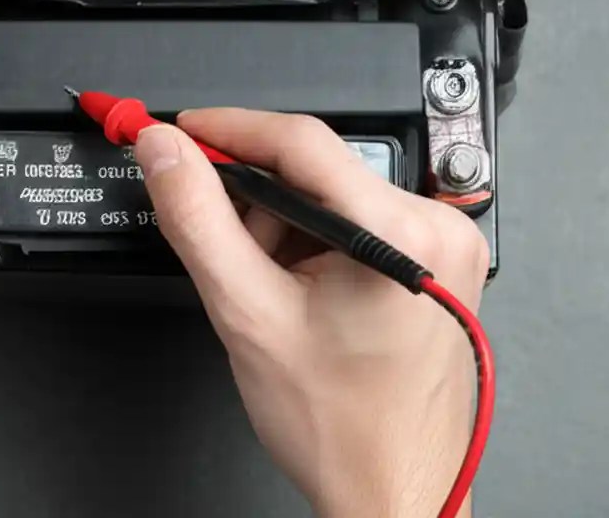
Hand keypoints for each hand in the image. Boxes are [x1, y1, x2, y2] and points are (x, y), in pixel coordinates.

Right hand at [134, 109, 486, 517]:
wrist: (391, 485)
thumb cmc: (340, 424)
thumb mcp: (246, 312)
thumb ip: (197, 219)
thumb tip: (165, 153)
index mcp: (401, 233)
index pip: (301, 140)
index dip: (228, 128)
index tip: (179, 131)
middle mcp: (437, 228)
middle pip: (316, 167)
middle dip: (253, 197)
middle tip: (217, 238)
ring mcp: (443, 245)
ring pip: (331, 193)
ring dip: (280, 224)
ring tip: (269, 288)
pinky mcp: (435, 262)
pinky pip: (355, 219)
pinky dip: (310, 241)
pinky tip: (298, 289)